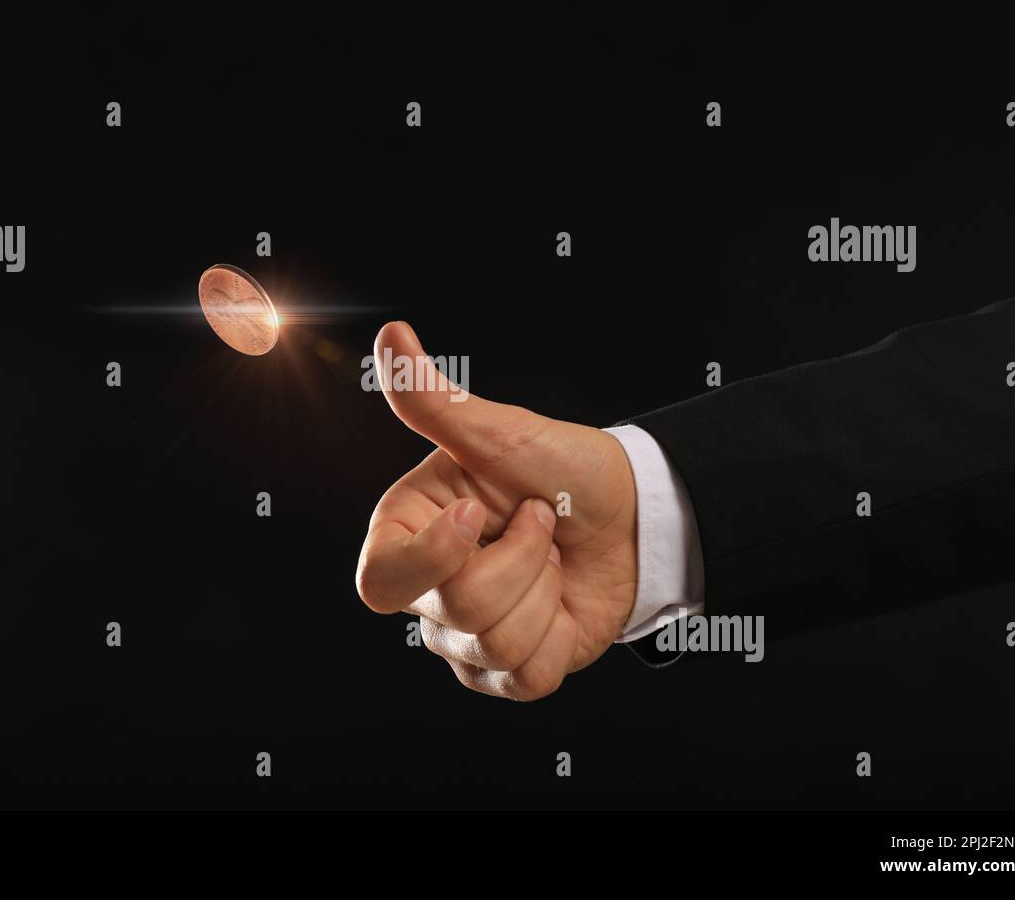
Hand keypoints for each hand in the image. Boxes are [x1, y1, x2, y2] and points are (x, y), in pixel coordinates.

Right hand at [355, 322, 637, 699]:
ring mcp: (465, 638)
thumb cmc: (563, 466)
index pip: (380, 581)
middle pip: (453, 614)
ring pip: (495, 647)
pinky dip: (561, 636)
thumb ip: (435, 400)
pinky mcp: (508, 670)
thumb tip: (390, 335)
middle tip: (541, 524)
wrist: (635, 516)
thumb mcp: (501, 433)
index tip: (479, 514)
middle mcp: (428, 591)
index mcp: (408, 532)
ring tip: (553, 556)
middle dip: (518, 564)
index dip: (431, 558)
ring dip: (546, 592)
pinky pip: (527, 678)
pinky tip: (562, 601)